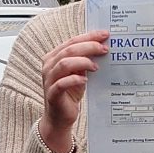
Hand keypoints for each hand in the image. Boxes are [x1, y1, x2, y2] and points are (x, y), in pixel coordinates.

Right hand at [38, 31, 108, 151]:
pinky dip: (75, 79)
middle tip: (104, 49)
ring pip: (64, 63)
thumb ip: (84, 61)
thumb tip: (100, 48)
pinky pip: (62, 83)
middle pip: (69, 49)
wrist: (60, 117)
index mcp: (54, 57)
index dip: (89, 37)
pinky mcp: (52, 94)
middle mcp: (49, 66)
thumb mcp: (78, 73)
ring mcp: (49, 80)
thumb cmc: (69, 93)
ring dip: (83, 62)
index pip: (72, 41)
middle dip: (89, 47)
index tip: (104, 35)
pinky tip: (85, 80)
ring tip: (96, 66)